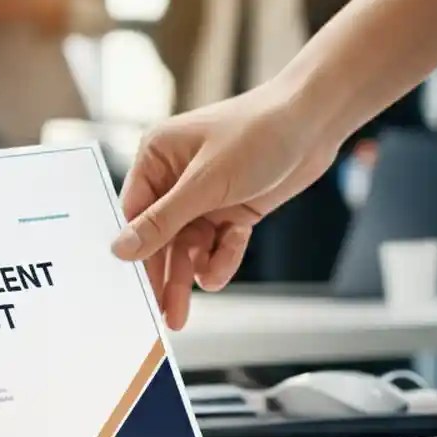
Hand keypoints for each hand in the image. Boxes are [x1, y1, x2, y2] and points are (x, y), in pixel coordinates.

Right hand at [111, 86, 339, 328]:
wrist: (315, 122)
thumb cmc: (257, 133)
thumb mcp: (205, 183)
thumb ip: (162, 221)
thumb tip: (120, 249)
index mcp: (157, 157)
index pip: (134, 213)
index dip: (134, 251)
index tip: (131, 289)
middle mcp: (176, 177)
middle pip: (161, 236)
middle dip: (162, 274)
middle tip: (158, 313)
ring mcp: (206, 195)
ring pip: (189, 246)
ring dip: (189, 275)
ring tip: (180, 314)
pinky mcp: (232, 209)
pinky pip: (218, 244)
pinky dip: (221, 259)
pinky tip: (218, 273)